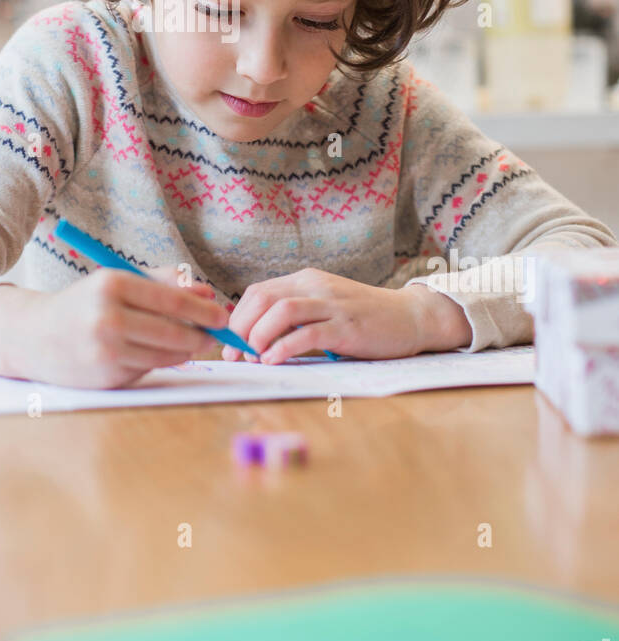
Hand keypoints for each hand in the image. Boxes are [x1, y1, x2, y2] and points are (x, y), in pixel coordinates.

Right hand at [0, 265, 227, 388]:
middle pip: (175, 332)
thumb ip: (163, 283)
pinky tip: (156, 353)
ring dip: (185, 352)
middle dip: (202, 335)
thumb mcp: (117, 281)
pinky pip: (149, 370)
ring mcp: (106, 352)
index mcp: (112, 285)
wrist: (33, 336)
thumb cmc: (83, 304)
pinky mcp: (106, 377)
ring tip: (190, 343)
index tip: (223, 315)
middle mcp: (108, 318)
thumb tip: (206, 292)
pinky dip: (159, 363)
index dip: (204, 310)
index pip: (173, 301)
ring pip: (166, 356)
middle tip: (215, 334)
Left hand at [222, 268, 429, 363]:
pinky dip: (283, 348)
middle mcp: (315, 286)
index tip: (230, 345)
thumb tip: (254, 339)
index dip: (237, 318)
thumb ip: (295, 316)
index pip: (257, 292)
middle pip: (263, 299)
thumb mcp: (324, 307)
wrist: (410, 316)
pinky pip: (307, 333)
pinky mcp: (346, 326)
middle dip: (241, 329)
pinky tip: (274, 361)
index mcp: (306, 280)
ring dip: (259, 336)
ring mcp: (331, 304)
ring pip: (281, 310)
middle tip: (236, 356)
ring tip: (255, 358)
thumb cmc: (363, 318)